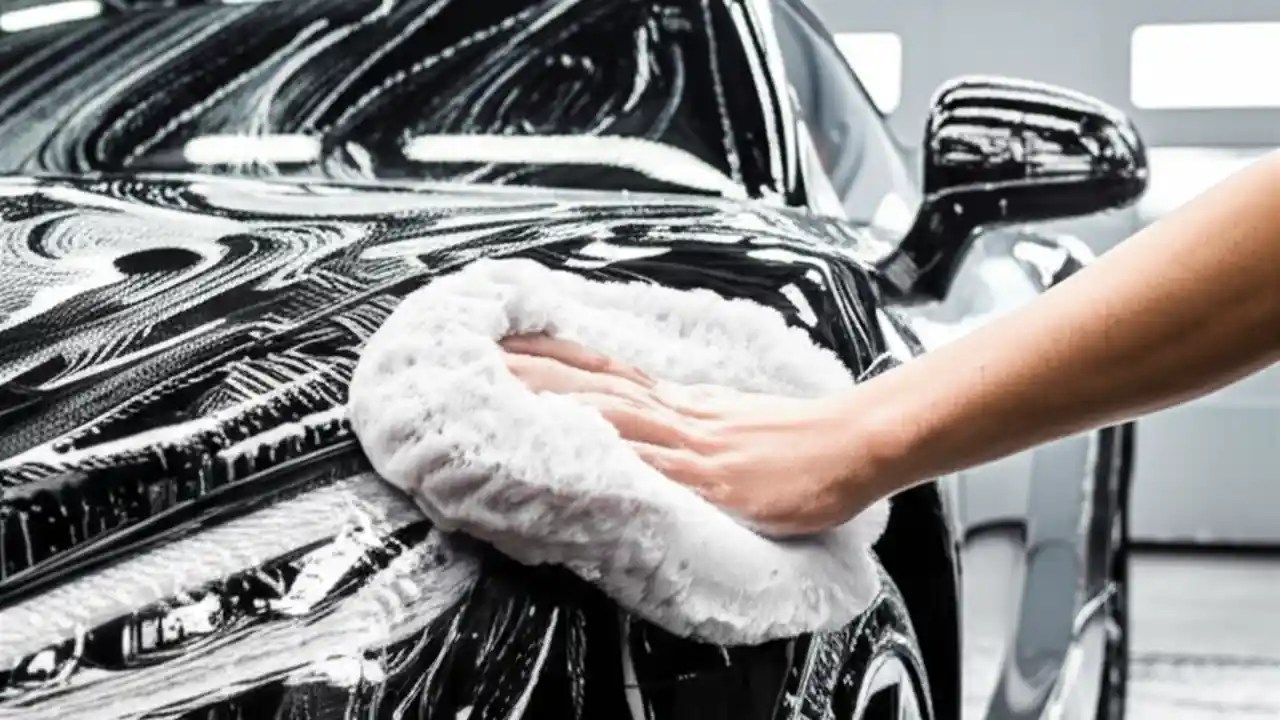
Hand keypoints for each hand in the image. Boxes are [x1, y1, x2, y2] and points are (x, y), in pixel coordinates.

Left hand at [500, 334, 888, 536]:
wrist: (852, 445)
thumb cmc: (796, 441)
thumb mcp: (729, 420)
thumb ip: (684, 423)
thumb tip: (641, 426)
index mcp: (681, 402)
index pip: (602, 370)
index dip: (549, 357)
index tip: (502, 346)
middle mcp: (678, 414)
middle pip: (591, 386)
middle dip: (529, 374)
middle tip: (473, 362)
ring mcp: (692, 445)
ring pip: (611, 415)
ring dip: (552, 402)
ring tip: (500, 394)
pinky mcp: (712, 480)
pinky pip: (651, 467)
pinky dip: (608, 456)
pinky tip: (575, 452)